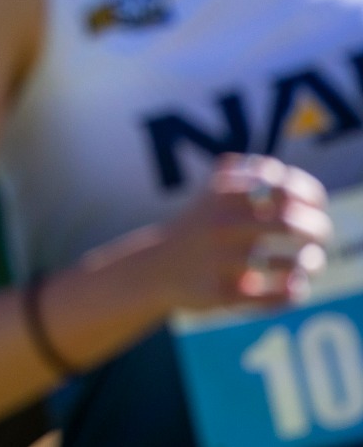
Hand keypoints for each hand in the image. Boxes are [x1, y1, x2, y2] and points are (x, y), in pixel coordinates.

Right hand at [148, 156, 330, 310]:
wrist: (155, 267)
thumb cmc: (200, 227)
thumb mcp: (215, 193)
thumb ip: (251, 177)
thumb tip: (294, 182)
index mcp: (221, 195)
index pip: (283, 186)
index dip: (311, 195)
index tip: (314, 206)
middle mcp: (221, 225)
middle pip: (291, 223)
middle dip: (318, 229)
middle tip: (319, 235)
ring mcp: (221, 261)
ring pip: (290, 264)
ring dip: (311, 263)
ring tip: (310, 262)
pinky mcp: (222, 295)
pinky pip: (277, 297)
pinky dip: (295, 292)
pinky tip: (295, 286)